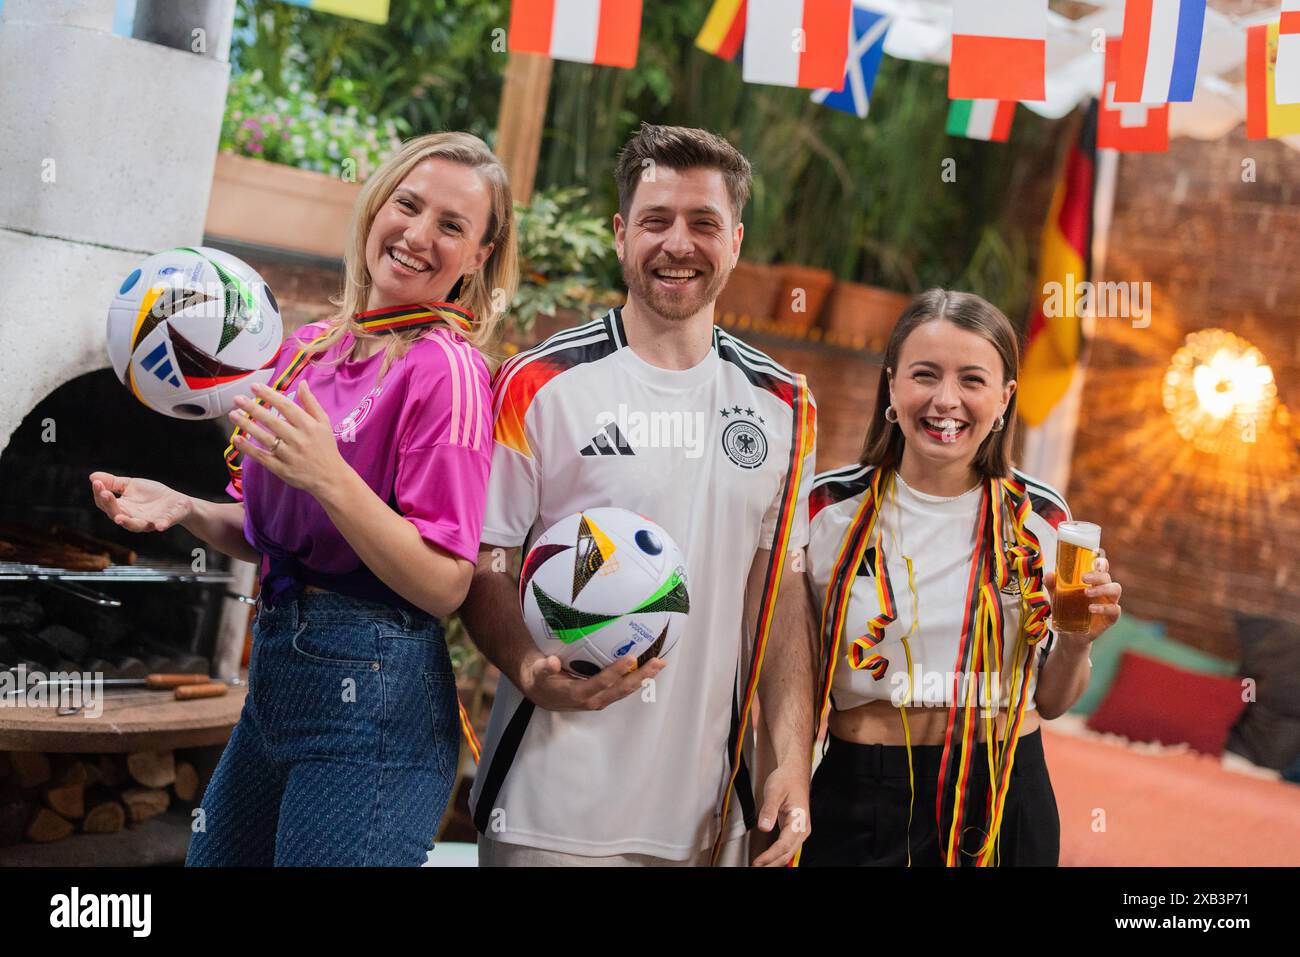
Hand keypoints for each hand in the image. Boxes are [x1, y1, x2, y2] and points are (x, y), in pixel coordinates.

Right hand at [89, 471, 191, 532]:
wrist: (175, 501)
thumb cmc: (149, 494)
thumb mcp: (130, 485)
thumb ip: (113, 482)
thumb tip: (92, 477)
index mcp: (122, 508)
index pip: (105, 504)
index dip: (99, 494)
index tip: (96, 483)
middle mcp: (132, 518)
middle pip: (116, 515)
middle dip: (110, 505)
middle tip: (106, 494)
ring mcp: (148, 521)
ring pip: (135, 526)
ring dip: (128, 522)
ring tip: (120, 519)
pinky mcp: (165, 521)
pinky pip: (162, 524)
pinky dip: (161, 525)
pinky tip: (160, 526)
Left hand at [228, 380, 346, 498]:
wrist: (331, 478)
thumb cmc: (326, 448)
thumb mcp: (324, 423)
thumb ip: (311, 403)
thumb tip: (303, 383)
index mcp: (308, 426)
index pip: (286, 406)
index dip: (269, 395)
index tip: (255, 387)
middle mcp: (298, 439)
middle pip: (272, 421)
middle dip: (253, 408)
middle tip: (237, 399)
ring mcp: (289, 455)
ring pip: (264, 437)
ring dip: (246, 425)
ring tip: (233, 414)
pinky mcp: (281, 469)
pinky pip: (262, 457)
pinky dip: (248, 448)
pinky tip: (237, 439)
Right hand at [518, 652, 665, 711]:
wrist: (542, 694)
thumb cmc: (541, 679)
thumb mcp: (537, 672)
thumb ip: (544, 667)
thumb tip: (552, 662)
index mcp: (578, 694)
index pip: (601, 683)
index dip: (616, 672)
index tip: (630, 658)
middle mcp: (593, 699)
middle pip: (621, 689)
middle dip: (640, 677)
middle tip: (657, 662)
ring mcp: (601, 699)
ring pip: (625, 690)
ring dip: (643, 678)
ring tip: (659, 664)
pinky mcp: (605, 695)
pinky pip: (623, 688)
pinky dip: (637, 678)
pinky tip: (648, 666)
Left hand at [751, 764, 810, 866]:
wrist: (794, 772)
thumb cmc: (786, 780)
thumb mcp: (774, 791)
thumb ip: (769, 810)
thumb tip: (764, 827)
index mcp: (799, 820)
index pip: (784, 844)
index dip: (770, 856)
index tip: (758, 862)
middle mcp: (802, 828)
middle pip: (788, 853)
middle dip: (772, 864)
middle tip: (755, 868)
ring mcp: (799, 831)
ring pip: (788, 853)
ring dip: (774, 862)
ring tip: (760, 866)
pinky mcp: (794, 831)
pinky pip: (787, 848)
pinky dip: (777, 856)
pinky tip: (768, 860)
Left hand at [1045, 549, 1122, 644]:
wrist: (1070, 634)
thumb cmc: (1066, 610)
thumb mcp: (1057, 596)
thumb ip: (1053, 585)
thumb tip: (1049, 575)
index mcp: (1093, 581)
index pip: (1101, 567)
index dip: (1101, 562)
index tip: (1094, 561)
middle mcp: (1103, 589)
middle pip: (1107, 577)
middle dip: (1097, 575)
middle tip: (1083, 578)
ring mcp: (1109, 602)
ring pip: (1115, 589)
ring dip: (1102, 589)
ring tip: (1086, 593)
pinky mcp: (1111, 617)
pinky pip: (1114, 610)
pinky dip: (1104, 608)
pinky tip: (1091, 608)